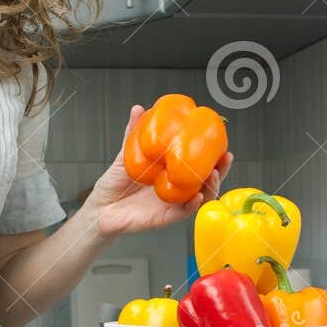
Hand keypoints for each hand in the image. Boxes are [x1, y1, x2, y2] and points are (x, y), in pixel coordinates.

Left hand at [83, 104, 233, 238]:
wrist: (101, 207)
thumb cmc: (115, 184)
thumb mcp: (125, 155)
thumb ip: (134, 133)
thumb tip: (138, 109)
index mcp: (171, 171)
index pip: (198, 161)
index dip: (213, 153)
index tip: (221, 141)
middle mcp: (177, 187)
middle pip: (207, 178)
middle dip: (221, 169)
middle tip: (225, 157)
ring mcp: (174, 202)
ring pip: (202, 196)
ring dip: (212, 185)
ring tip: (214, 174)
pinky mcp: (167, 217)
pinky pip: (185, 212)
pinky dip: (193, 205)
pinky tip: (197, 196)